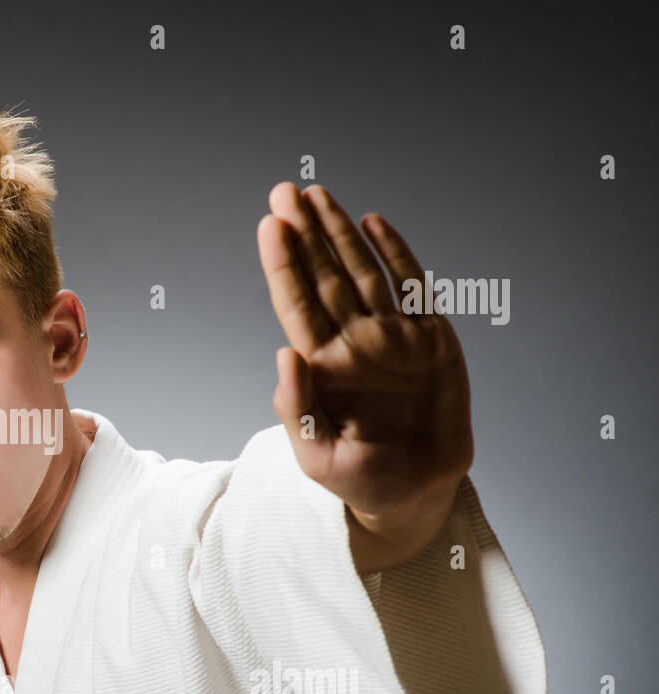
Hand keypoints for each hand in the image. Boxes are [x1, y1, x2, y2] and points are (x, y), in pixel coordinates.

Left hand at [257, 182, 472, 560]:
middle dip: (304, 234)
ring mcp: (391, 337)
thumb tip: (285, 355)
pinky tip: (374, 223)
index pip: (296, 305)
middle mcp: (354, 342)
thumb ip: (299, 409)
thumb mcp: (317, 456)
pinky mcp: (431, 340)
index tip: (270, 226)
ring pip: (362, 271)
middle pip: (324, 277)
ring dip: (340, 233)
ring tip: (318, 195)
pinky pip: (411, 287)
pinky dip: (396, 253)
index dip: (284, 265)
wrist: (414, 494)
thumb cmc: (359, 480)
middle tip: (285, 191)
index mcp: (323, 366)